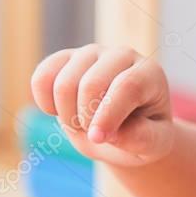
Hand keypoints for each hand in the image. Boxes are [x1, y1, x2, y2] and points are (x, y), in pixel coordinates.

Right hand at [30, 44, 174, 166]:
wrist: (124, 128)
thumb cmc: (145, 134)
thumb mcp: (154, 143)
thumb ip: (141, 138)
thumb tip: (112, 133)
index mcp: (149, 74)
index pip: (127, 87)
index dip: (109, 115)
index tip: (98, 138)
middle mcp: (122, 55)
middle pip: (91, 84)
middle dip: (86, 119)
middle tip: (95, 136)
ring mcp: (92, 53)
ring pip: (64, 83)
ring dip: (67, 115)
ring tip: (83, 125)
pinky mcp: (65, 58)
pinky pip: (42, 77)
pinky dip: (44, 101)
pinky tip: (58, 112)